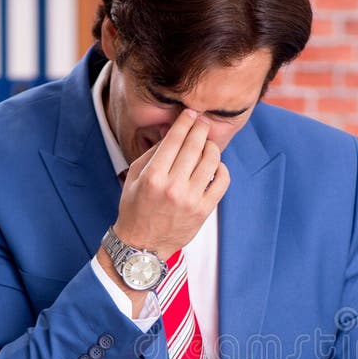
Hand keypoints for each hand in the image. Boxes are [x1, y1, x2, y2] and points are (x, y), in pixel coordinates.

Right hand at [113, 109, 229, 258]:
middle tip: (203, 122)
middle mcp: (173, 187)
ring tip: (208, 146)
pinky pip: (221, 181)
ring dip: (211, 147)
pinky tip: (215, 167)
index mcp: (153, 176)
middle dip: (201, 128)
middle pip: (194, 146)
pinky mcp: (203, 210)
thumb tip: (173, 131)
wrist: (142, 245)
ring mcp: (191, 199)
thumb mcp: (135, 177)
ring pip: (211, 161)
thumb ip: (153, 153)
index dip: (185, 122)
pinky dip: (221, 169)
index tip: (191, 113)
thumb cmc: (135, 208)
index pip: (175, 139)